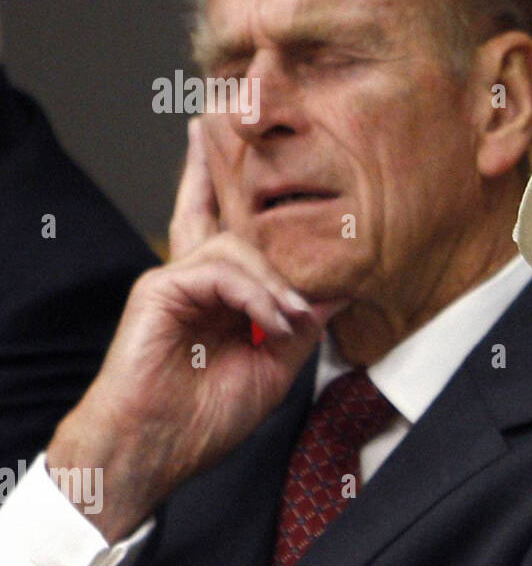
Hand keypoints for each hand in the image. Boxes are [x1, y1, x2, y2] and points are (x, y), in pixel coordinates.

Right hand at [47, 119, 345, 541]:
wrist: (155, 450)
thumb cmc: (206, 417)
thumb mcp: (275, 365)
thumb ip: (302, 323)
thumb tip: (342, 288)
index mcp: (220, 293)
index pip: (234, 233)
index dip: (244, 198)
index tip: (260, 163)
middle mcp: (195, 275)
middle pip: (212, 207)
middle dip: (219, 164)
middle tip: (217, 115)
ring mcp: (174, 278)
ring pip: (238, 245)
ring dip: (276, 282)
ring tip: (289, 320)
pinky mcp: (158, 288)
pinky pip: (219, 269)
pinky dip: (255, 294)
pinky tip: (271, 322)